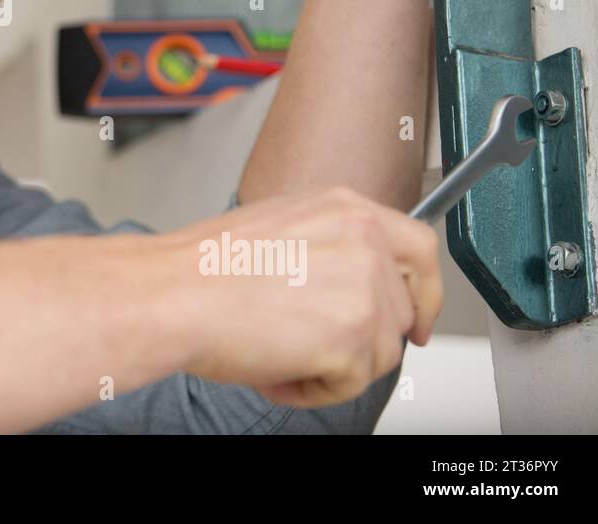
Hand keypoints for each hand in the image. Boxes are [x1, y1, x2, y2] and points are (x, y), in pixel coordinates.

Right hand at [170, 186, 443, 409]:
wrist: (173, 295)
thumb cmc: (203, 268)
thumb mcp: (279, 228)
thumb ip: (328, 246)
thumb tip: (346, 284)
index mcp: (345, 208)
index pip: (420, 247)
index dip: (424, 290)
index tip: (418, 319)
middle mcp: (365, 241)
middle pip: (403, 309)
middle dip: (367, 339)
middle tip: (327, 350)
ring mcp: (365, 288)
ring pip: (379, 352)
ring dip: (332, 366)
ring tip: (277, 353)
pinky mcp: (355, 336)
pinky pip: (351, 384)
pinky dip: (312, 389)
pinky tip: (274, 368)